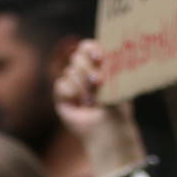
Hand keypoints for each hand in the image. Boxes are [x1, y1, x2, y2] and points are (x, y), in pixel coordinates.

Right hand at [55, 41, 147, 173]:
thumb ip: (107, 68)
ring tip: (92, 101)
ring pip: (70, 71)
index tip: (99, 56)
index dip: (90, 48)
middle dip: (88, 69)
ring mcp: (72, 83)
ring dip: (83, 86)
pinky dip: (71, 93)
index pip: (88, 47)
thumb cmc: (116, 106)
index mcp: (97, 64)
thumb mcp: (115, 84)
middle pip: (77, 57)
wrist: (107, 129)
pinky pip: (61, 85)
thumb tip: (103, 53)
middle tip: (98, 82)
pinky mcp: (62, 96)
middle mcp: (83, 71)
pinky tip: (80, 104)